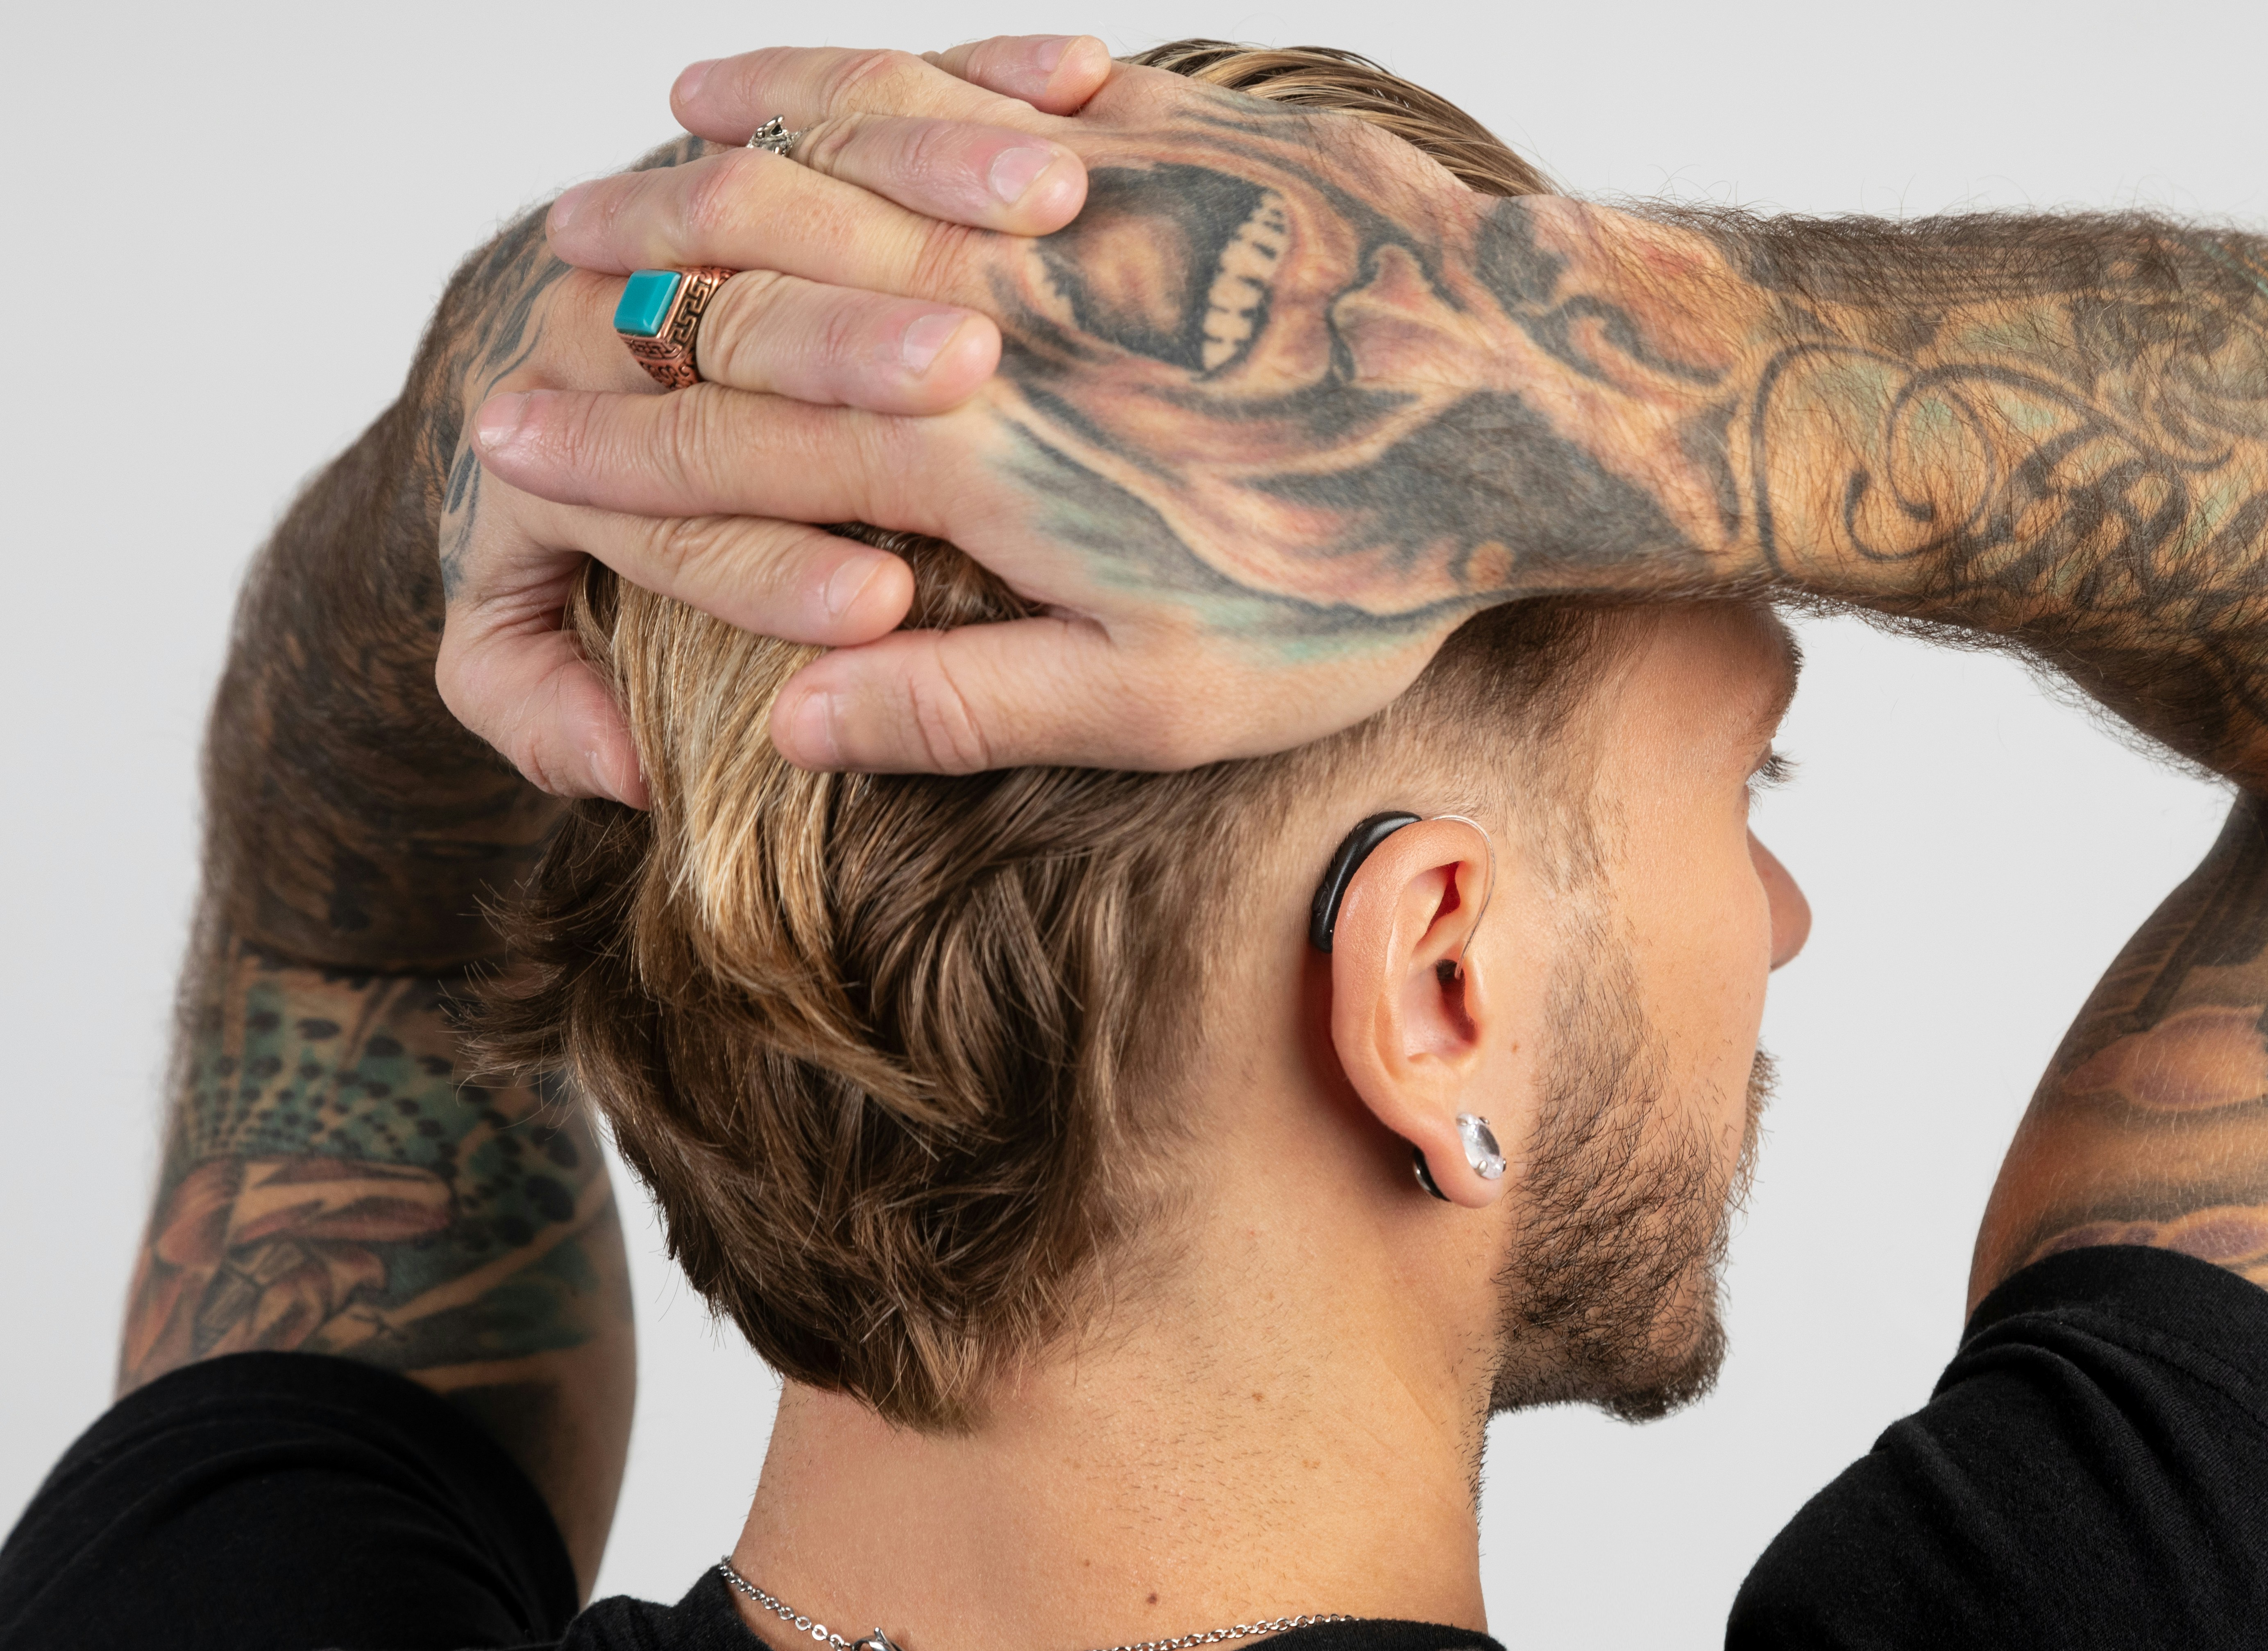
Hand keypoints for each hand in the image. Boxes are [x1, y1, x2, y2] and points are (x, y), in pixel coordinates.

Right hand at [486, 47, 1746, 773]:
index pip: (736, 451)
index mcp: (978, 463)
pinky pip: (947, 77)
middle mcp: (993, 313)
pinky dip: (838, 80)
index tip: (503, 446)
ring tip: (621, 171)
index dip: (609, 457)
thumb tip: (796, 716)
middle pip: (751, 288)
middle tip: (526, 308)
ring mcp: (1060, 208)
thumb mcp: (1175, 700)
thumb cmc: (1360, 574)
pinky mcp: (1139, 130)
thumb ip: (973, 705)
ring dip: (704, 172)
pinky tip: (774, 78)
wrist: (1524, 406)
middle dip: (621, 307)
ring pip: (829, 162)